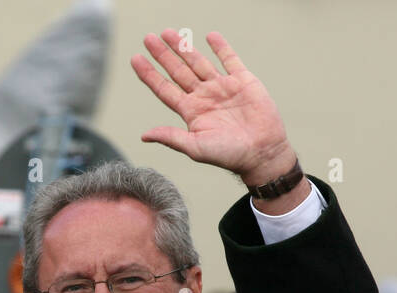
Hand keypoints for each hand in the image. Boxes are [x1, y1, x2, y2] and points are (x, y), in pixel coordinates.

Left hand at [131, 30, 298, 190]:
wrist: (262, 151)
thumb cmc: (228, 154)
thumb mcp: (195, 147)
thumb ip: (171, 137)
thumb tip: (144, 136)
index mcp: (191, 111)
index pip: (164, 88)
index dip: (150, 74)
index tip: (135, 59)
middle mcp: (204, 97)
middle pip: (178, 71)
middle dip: (163, 55)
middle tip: (148, 38)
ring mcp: (222, 87)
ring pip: (199, 62)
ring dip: (184, 47)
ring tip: (169, 33)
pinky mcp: (243, 81)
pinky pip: (230, 59)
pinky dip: (221, 47)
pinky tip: (210, 36)